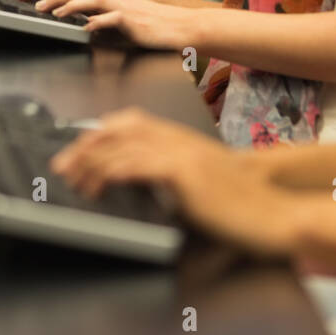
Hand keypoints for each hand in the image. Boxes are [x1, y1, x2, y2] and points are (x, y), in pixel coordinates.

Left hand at [36, 0, 213, 49]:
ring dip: (69, 5)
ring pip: (91, 0)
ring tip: (52, 12)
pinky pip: (111, 18)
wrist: (178, 27)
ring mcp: (122, 7)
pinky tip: (86, 28)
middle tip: (36, 4)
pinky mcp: (131, 20)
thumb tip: (87, 26)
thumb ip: (104, 21)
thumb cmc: (151, 26)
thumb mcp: (123, 21)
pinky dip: (97, 22)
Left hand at [50, 108, 302, 257]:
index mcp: (181, 139)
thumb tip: (139, 191)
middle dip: (86, 145)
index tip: (77, 152)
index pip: (131, 123)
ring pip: (123, 145)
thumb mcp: (199, 186)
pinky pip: (138, 165)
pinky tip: (98, 185)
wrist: (272, 211)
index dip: (100, 134)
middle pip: (120, 129)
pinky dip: (111, 173)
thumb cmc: (240, 205)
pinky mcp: (185, 173)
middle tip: (63, 166)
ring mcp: (182, 153)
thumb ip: (170, 181)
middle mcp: (179, 140)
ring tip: (74, 180)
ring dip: (92, 162)